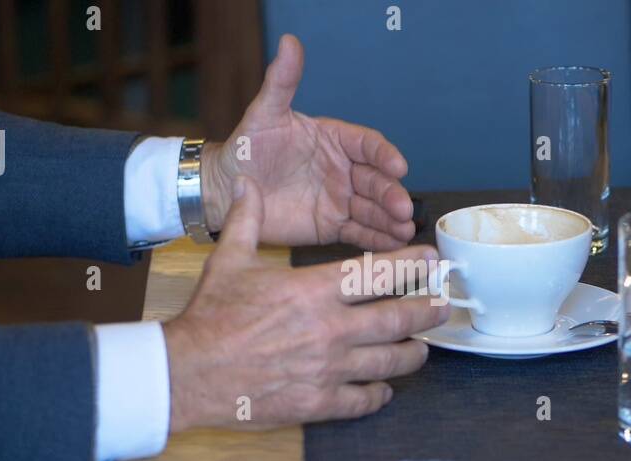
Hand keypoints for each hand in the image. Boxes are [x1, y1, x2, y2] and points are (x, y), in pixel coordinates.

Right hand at [162, 175, 446, 431]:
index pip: (378, 274)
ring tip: (422, 348)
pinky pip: (364, 400)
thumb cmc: (210, 317)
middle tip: (443, 304)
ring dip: (412, 353)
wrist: (187, 372)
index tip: (431, 261)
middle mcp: (330, 329)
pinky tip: (384, 389)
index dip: (412, 266)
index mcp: (313, 290)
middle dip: (427, 310)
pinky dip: (378, 394)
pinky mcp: (319, 402)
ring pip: (390, 362)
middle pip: (398, 318)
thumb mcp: (228, 261)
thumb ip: (247, 221)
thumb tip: (247, 184)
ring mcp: (329, 369)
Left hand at [201, 34, 414, 251]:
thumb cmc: (246, 148)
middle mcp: (343, 169)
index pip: (368, 144)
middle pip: (376, 180)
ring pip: (372, 209)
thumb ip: (282, 82)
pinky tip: (393, 247)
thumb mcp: (264, 113)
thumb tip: (290, 43)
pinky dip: (376, 240)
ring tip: (404, 231)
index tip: (397, 166)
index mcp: (334, 140)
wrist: (226, 190)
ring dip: (390, 220)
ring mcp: (340, 198)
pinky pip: (359, 232)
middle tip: (401, 207)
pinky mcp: (332, 225)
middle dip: (391, 194)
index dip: (384, 155)